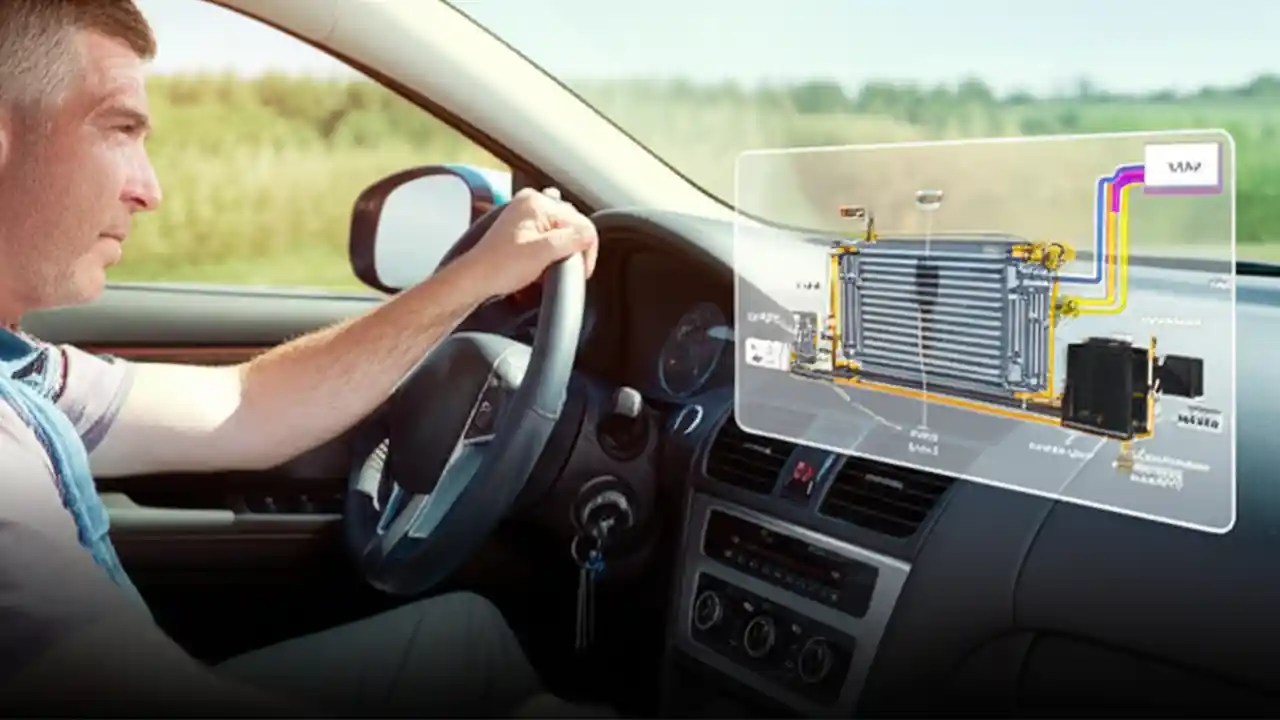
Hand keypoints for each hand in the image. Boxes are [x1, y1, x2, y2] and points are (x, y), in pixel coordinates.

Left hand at [460, 187, 598, 297]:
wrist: (476, 280)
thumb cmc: (500, 267)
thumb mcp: (544, 252)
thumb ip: (573, 239)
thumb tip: (589, 235)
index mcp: (537, 203)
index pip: (580, 221)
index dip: (586, 248)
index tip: (582, 268)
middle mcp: (531, 202)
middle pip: (571, 225)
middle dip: (572, 248)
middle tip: (563, 268)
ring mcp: (525, 214)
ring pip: (561, 232)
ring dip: (561, 251)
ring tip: (549, 267)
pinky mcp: (522, 227)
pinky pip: (548, 236)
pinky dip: (551, 250)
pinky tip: (542, 263)